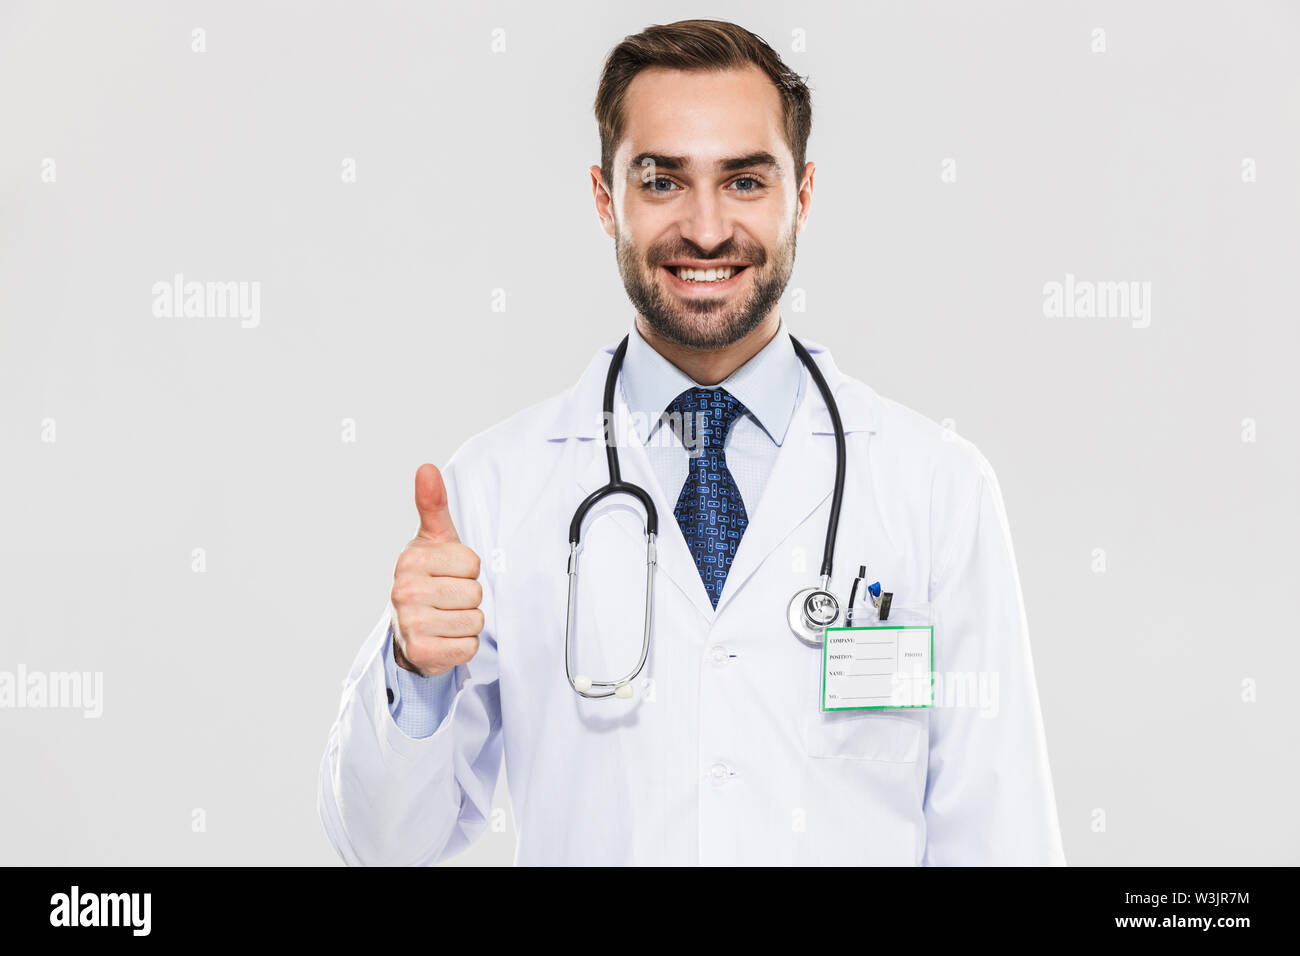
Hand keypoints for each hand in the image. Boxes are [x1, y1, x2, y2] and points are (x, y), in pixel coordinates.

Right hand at [389, 464, 483, 676]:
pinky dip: (463, 645)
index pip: (472, 563)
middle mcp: (404, 591)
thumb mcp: (434, 539)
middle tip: (446, 599)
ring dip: (467, 622)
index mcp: (411, 559)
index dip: (467, 570)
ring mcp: (410, 624)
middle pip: (475, 592)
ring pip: (475, 620)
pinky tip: (444, 638)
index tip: (448, 574)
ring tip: (445, 618)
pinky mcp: (422, 653)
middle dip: (468, 597)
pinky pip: (469, 647)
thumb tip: (426, 468)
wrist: (409, 629)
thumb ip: (433, 503)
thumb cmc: (429, 578)